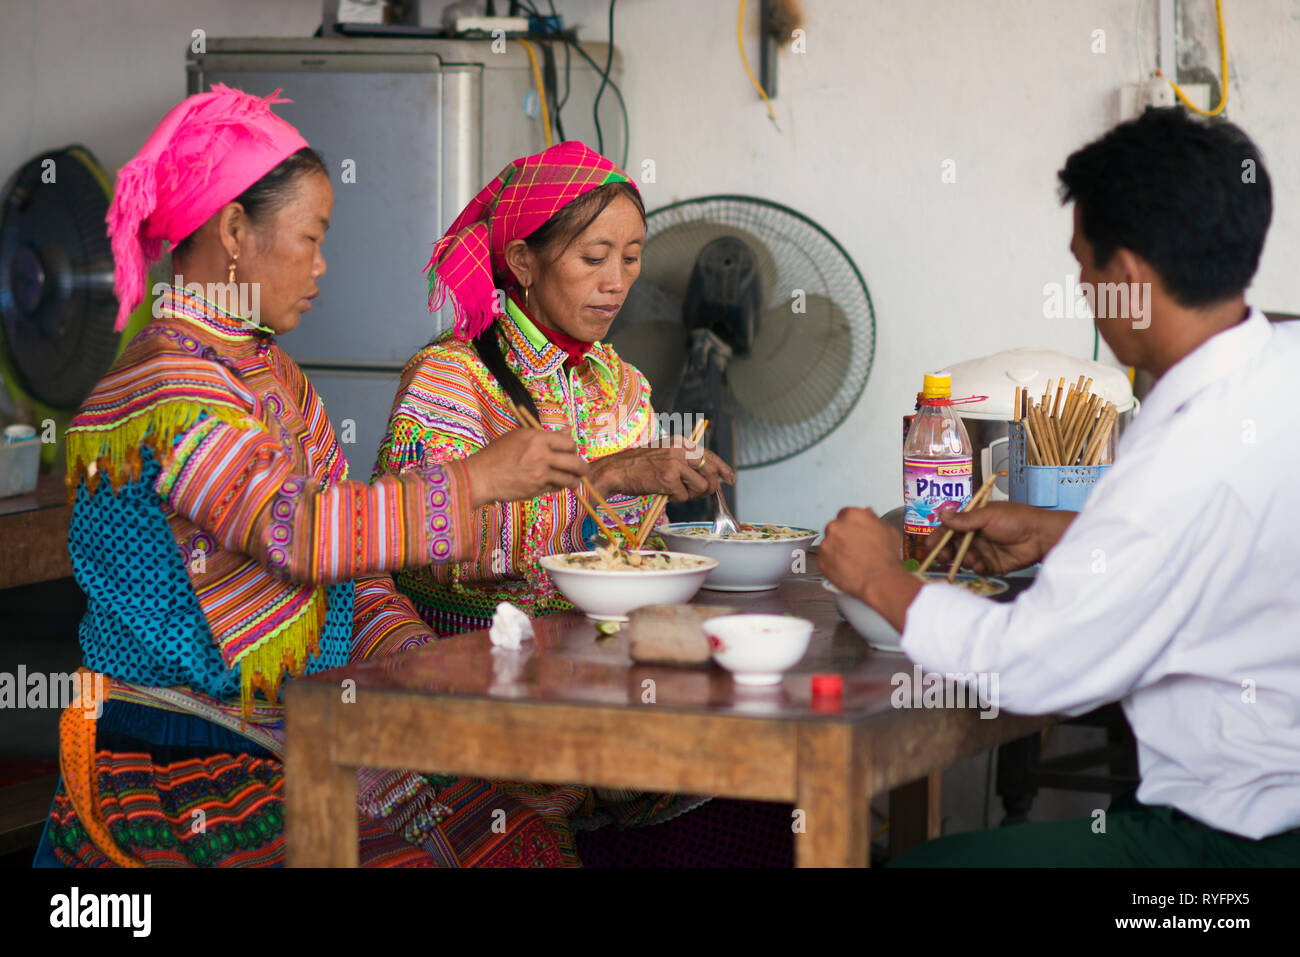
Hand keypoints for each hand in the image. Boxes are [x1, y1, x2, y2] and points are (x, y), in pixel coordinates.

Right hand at [461, 428, 588, 506]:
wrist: (481, 476)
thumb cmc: (497, 454)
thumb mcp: (518, 437)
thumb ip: (543, 436)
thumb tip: (567, 432)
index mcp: (537, 438)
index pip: (568, 442)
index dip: (572, 448)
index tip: (571, 452)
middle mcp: (541, 455)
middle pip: (575, 462)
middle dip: (582, 467)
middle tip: (582, 469)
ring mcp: (540, 474)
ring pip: (569, 479)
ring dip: (574, 481)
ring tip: (574, 481)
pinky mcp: (536, 489)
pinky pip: (555, 488)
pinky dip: (557, 487)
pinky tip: (553, 484)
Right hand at [589, 437, 735, 501]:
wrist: (616, 470)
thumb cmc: (639, 467)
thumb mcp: (665, 456)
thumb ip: (686, 464)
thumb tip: (710, 480)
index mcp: (681, 443)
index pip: (710, 455)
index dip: (723, 469)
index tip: (730, 479)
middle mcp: (680, 450)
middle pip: (711, 472)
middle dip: (710, 487)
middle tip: (700, 494)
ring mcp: (675, 463)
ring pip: (701, 487)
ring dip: (690, 494)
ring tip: (674, 490)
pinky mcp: (668, 478)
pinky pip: (684, 496)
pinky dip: (675, 498)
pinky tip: (663, 491)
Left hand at [820, 507, 919, 632]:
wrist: (880, 579)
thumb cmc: (886, 557)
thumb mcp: (887, 530)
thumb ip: (873, 518)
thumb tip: (867, 512)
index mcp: (852, 515)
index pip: (845, 515)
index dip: (851, 526)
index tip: (855, 533)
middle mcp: (836, 526)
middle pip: (834, 528)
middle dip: (842, 537)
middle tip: (853, 548)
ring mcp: (826, 544)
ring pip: (828, 544)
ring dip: (836, 550)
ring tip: (851, 560)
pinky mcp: (821, 560)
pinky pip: (824, 559)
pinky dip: (832, 563)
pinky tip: (845, 568)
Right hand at [934, 501, 1075, 574]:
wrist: (1040, 536)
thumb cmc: (1017, 519)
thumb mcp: (987, 515)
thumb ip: (964, 519)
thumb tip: (942, 514)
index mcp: (973, 520)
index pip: (950, 529)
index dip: (938, 537)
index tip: (930, 545)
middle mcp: (976, 536)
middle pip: (953, 546)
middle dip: (946, 552)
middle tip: (945, 556)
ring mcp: (983, 551)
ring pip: (963, 559)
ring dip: (964, 559)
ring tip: (972, 557)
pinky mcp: (992, 565)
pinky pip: (977, 569)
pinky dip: (976, 568)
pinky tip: (981, 564)